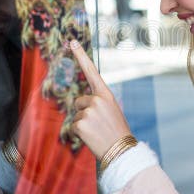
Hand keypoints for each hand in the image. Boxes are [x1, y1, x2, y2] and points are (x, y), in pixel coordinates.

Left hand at [69, 40, 131, 158]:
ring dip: (83, 124)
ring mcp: (88, 111)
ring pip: (76, 115)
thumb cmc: (116, 131)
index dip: (80, 56)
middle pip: (78, 101)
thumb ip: (97, 102)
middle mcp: (97, 99)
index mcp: (106, 94)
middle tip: (98, 124)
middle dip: (84, 112)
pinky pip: (73, 126)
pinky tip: (91, 137)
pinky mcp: (80, 124)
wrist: (121, 150)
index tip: (71, 42)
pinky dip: (80, 133)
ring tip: (97, 132)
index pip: (91, 72)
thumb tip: (79, 102)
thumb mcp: (111, 111)